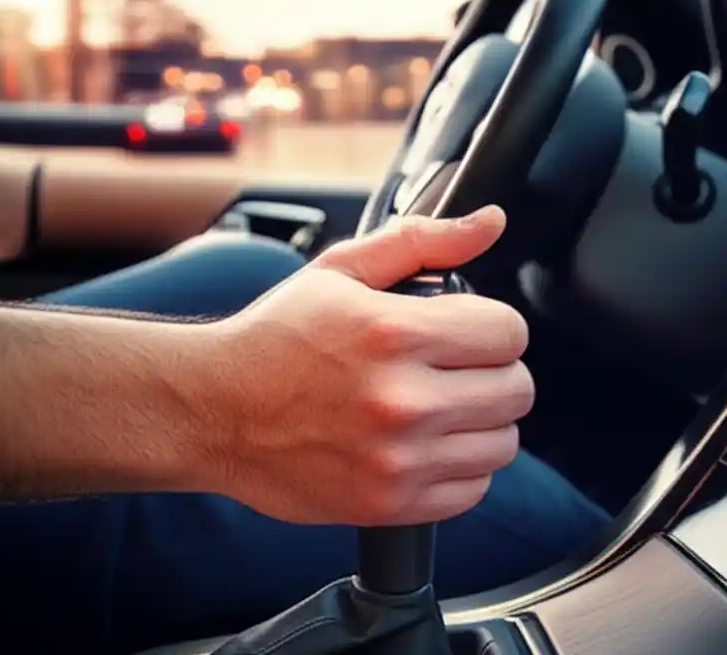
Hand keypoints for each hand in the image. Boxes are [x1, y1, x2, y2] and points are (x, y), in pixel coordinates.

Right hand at [183, 206, 532, 525]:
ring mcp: (398, 459)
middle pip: (516, 390)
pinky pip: (473, 489)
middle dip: (494, 371)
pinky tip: (427, 445)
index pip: (509, 332)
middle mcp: (402, 400)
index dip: (494, 326)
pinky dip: (461, 468)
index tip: (469, 332)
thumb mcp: (341, 271)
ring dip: (483, 422)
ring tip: (443, 407)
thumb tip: (491, 221)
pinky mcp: (389, 503)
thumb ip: (423, 241)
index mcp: (394, 333)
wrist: (210, 411)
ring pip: (503, 443)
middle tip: (458, 369)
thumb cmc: (276, 337)